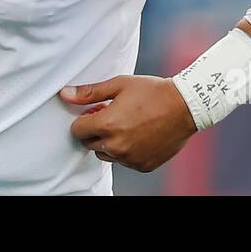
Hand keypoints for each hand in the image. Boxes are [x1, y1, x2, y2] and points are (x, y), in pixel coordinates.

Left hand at [60, 75, 196, 172]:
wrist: (186, 106)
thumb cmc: (152, 92)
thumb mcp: (119, 85)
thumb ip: (89, 93)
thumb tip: (65, 94)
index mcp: (108, 125)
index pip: (77, 130)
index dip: (84, 119)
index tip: (96, 111)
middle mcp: (117, 146)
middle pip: (89, 144)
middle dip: (95, 131)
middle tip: (113, 115)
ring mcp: (130, 159)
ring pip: (105, 154)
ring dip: (109, 142)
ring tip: (127, 124)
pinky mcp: (143, 166)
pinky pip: (124, 161)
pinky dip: (127, 151)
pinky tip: (139, 134)